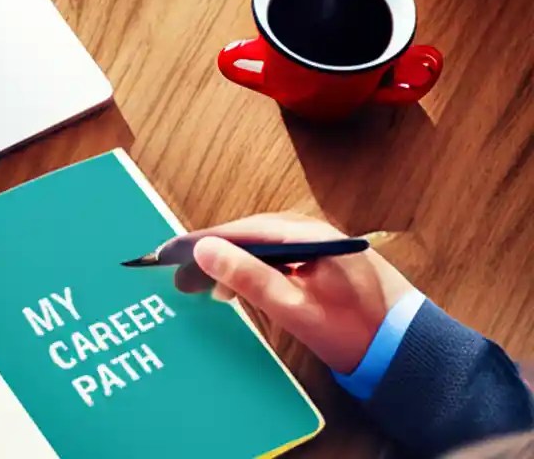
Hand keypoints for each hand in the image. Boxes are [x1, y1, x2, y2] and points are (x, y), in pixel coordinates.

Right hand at [174, 213, 413, 373]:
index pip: (244, 229)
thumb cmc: (353, 331)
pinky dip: (255, 269)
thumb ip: (249, 277)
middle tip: (182, 274)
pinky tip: (242, 287)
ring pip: (265, 245)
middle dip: (215, 252)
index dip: (204, 240)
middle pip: (252, 234)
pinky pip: (280, 256)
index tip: (171, 252)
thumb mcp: (293, 308)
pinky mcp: (327, 263)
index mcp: (309, 235)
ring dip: (234, 262)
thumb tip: (205, 250)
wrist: (409, 352)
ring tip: (207, 286)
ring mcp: (323, 246)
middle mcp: (315, 231)